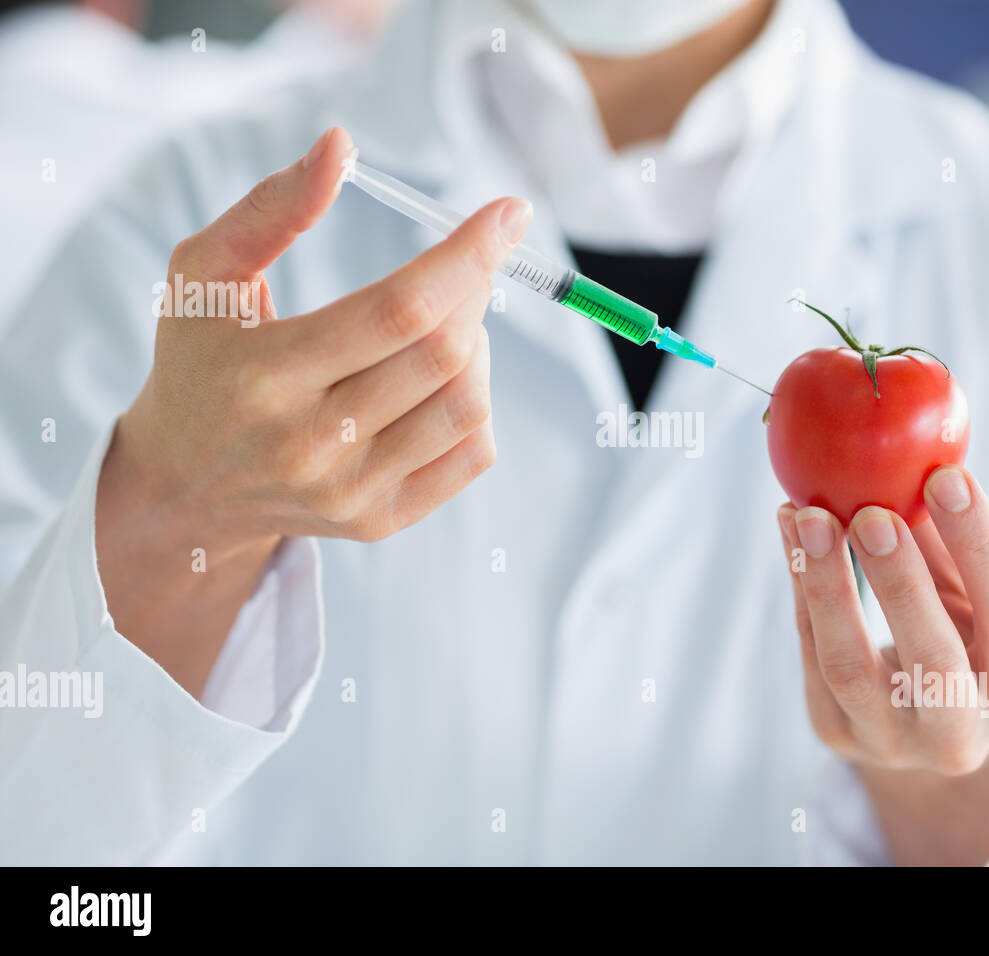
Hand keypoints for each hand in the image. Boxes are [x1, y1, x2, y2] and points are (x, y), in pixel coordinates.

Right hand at [96, 126, 532, 693]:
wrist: (184, 488)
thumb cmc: (199, 363)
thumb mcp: (204, 276)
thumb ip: (271, 209)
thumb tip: (341, 146)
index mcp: (267, 374)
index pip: (399, 308)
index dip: (467, 254)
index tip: (510, 213)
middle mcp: (312, 443)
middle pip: (443, 353)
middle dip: (474, 292)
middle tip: (465, 267)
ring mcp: (351, 490)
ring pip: (468, 403)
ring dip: (477, 346)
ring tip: (445, 324)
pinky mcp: (379, 520)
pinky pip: (473, 454)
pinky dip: (476, 402)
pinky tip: (441, 379)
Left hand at [776, 466, 988, 863]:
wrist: (918, 735)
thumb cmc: (956, 643)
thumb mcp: (971, 607)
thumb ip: (950, 550)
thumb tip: (917, 467)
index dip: (981, 545)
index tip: (946, 478)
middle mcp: (961, 736)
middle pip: (934, 661)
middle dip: (901, 581)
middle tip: (870, 513)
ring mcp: (892, 743)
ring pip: (851, 667)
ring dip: (827, 584)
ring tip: (809, 517)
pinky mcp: (835, 733)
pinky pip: (811, 653)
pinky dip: (801, 586)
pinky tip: (792, 531)